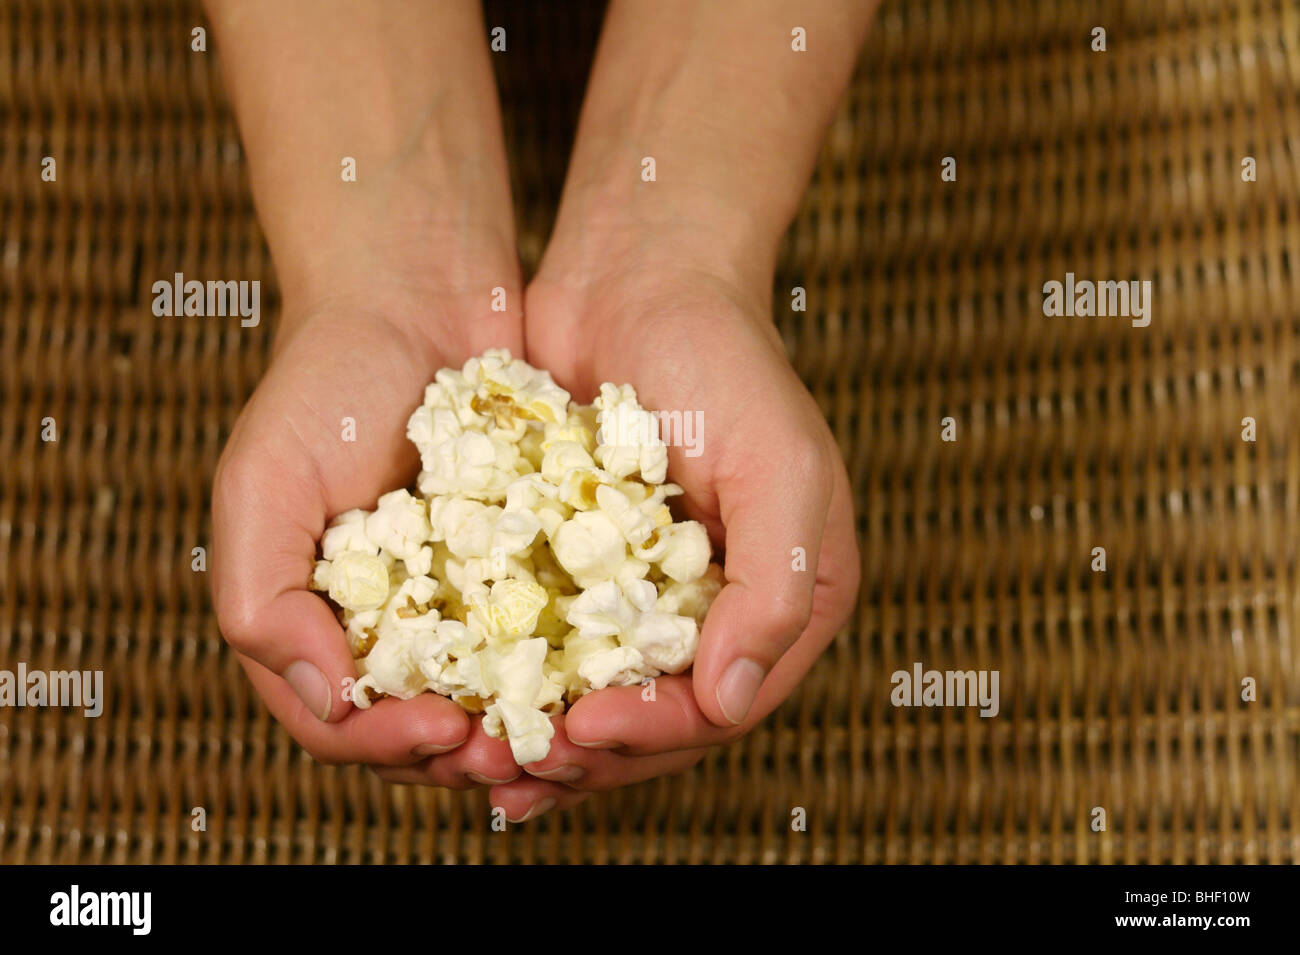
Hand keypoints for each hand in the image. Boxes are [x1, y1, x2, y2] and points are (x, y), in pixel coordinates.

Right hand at [211, 286, 525, 789]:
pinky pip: (545, 633)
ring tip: (564, 730)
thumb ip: (261, 599)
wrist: (420, 298)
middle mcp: (385, 622)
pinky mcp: (520, 566)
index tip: (447, 733)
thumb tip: (328, 697)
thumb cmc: (326, 385)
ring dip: (520, 725)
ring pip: (487, 696)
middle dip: (466, 753)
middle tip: (519, 756)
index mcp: (313, 621)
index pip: (340, 722)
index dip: (388, 744)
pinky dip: (565, 664)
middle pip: (419, 728)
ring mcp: (457, 598)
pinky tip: (601, 672)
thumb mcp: (263, 483)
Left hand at [481, 236, 859, 820]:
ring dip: (549, 732)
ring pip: (605, 693)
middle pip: (661, 717)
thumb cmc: (723, 359)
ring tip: (485, 760)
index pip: (727, 702)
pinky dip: (520, 679)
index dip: (655, 733)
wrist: (638, 278)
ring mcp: (655, 590)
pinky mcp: (590, 567)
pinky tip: (470, 707)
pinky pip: (558, 644)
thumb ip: (775, 587)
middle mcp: (727, 607)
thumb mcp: (778, 464)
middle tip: (517, 770)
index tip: (581, 733)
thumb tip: (729, 701)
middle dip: (594, 753)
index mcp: (790, 595)